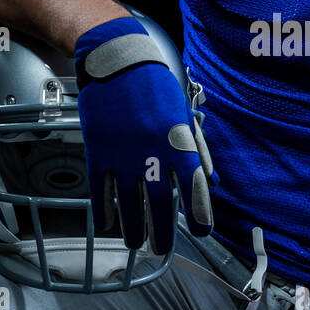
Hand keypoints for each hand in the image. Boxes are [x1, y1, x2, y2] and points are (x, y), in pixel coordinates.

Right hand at [74, 16, 213, 252]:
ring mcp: (123, 155)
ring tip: (136, 243)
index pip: (193, 186)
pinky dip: (105, 209)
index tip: (202, 230)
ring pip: (130, 202)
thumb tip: (210, 179)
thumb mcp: (183, 112)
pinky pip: (101, 189)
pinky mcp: (99, 151)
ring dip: (133, 227)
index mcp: (178, 142)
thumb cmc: (155, 85)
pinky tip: (108, 224)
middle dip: (163, 230)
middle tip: (162, 248)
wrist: (116, 61)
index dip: (199, 212)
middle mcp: (153, 153)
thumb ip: (196, 147)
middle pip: (160, 202)